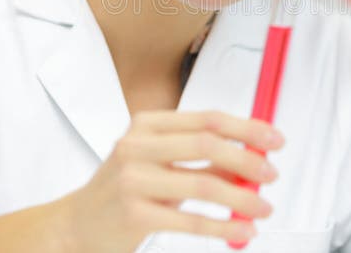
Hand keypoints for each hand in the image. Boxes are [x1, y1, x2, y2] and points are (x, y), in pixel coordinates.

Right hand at [59, 110, 284, 252]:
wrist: (77, 225)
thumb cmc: (126, 190)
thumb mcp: (162, 165)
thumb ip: (203, 160)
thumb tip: (252, 159)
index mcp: (147, 125)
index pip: (207, 118)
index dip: (246, 127)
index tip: (274, 139)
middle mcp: (137, 146)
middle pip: (207, 144)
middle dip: (248, 159)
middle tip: (272, 174)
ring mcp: (133, 179)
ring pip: (203, 183)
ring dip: (242, 198)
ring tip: (263, 208)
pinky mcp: (134, 214)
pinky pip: (189, 220)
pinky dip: (222, 226)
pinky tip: (241, 231)